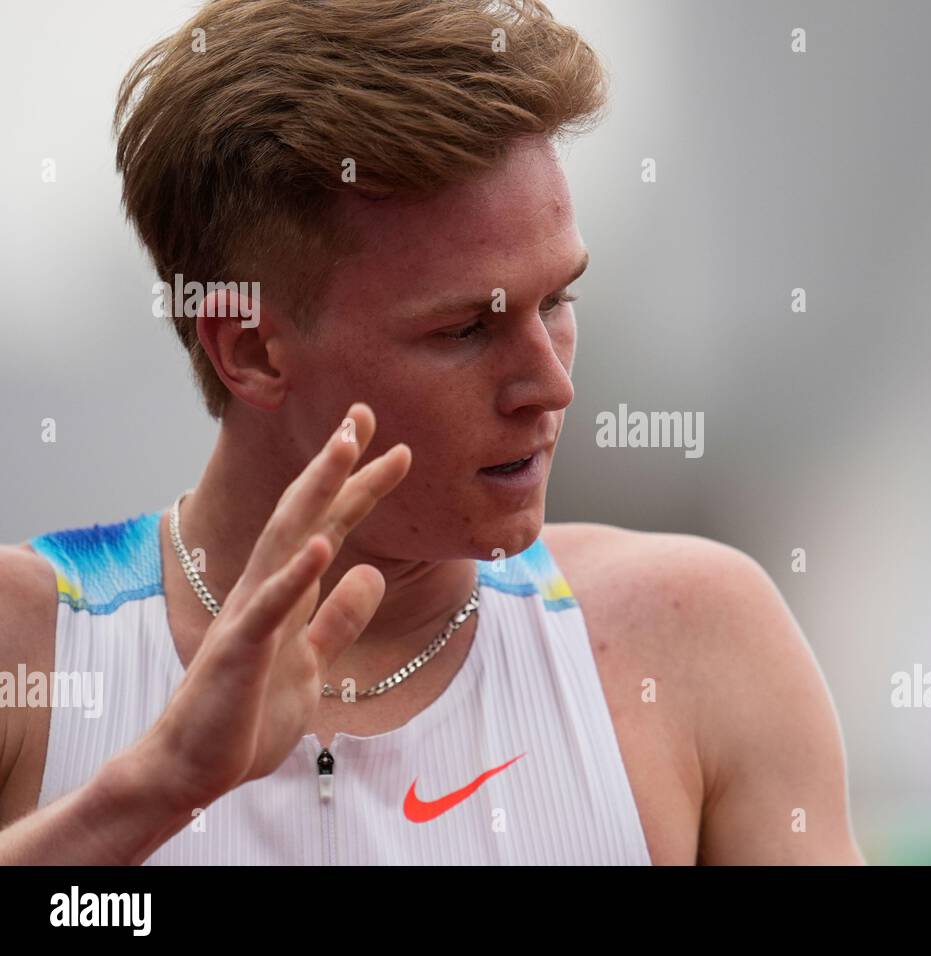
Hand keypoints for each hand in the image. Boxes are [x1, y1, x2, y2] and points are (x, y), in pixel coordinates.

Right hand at [141, 402, 409, 810]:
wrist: (193, 770)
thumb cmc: (247, 715)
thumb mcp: (312, 665)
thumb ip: (339, 621)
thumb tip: (370, 572)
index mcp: (286, 594)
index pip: (328, 527)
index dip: (359, 487)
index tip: (394, 449)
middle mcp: (265, 592)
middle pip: (305, 515)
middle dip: (336, 464)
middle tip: (364, 414)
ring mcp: (249, 617)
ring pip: (284, 541)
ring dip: (315, 493)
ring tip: (344, 449)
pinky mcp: (239, 653)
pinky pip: (269, 609)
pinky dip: (294, 575)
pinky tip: (319, 544)